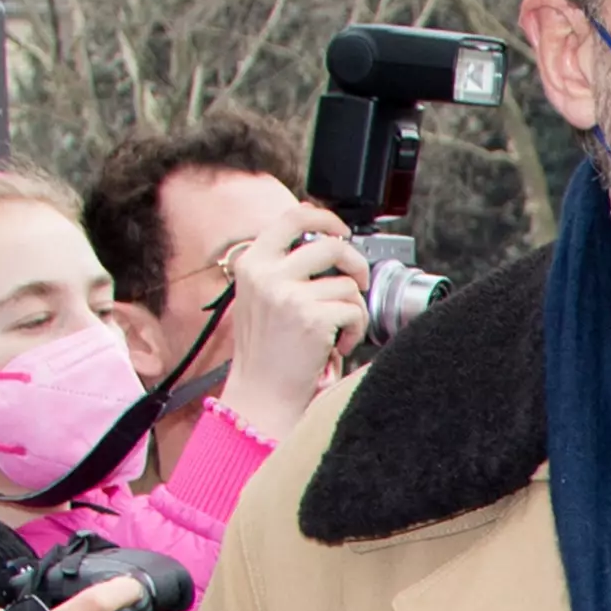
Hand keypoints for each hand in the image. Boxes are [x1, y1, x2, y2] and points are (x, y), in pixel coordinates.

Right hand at [215, 207, 370, 442]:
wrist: (261, 394)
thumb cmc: (267, 350)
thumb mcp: (262, 297)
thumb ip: (283, 267)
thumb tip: (323, 237)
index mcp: (252, 262)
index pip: (291, 217)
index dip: (324, 216)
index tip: (341, 231)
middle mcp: (266, 274)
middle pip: (331, 244)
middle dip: (355, 264)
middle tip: (358, 282)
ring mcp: (287, 294)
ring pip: (348, 283)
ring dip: (353, 309)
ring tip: (336, 330)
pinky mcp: (311, 317)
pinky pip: (354, 310)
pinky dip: (354, 330)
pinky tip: (336, 345)